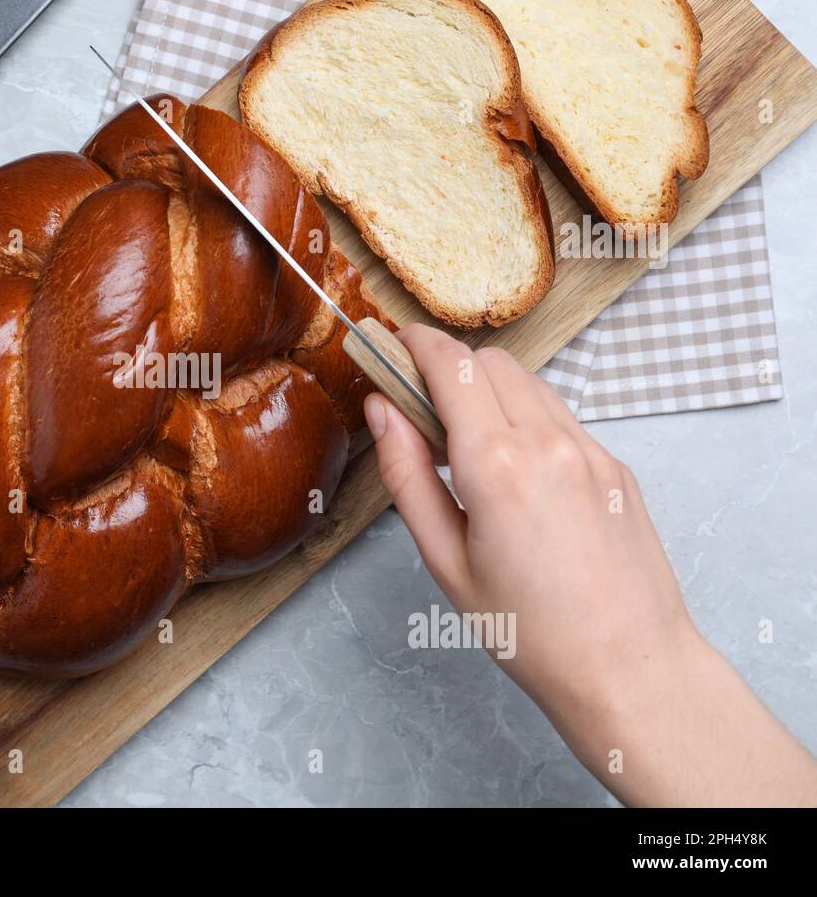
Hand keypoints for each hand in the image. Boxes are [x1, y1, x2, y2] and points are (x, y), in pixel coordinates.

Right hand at [366, 324, 816, 805]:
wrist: (629, 667)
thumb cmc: (531, 630)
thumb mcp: (445, 559)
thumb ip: (407, 475)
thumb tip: (381, 412)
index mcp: (498, 466)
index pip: (451, 366)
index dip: (414, 344)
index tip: (391, 344)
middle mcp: (549, 443)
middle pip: (489, 362)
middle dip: (448, 366)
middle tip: (418, 406)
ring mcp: (590, 450)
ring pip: (528, 383)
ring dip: (488, 390)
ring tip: (464, 444)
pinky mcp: (615, 466)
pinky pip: (561, 416)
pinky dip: (526, 418)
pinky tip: (512, 470)